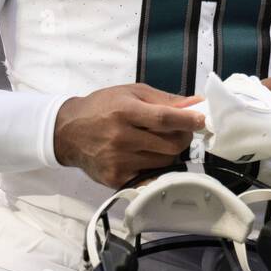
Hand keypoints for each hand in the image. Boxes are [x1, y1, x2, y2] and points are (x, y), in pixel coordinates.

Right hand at [54, 83, 205, 187]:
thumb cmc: (102, 107)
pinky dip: (155, 166)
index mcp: (124, 111)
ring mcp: (118, 161)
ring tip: (158, 141)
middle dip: (183, 138)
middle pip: (169, 144)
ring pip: (164, 162)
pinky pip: (149, 176)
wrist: (68, 132)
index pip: (163, 118)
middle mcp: (121, 137)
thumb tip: (195, 103)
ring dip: (169, 152)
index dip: (187, 121)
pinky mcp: (115, 178)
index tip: (202, 120)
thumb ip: (163, 99)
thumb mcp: (130, 92)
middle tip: (180, 131)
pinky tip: (147, 155)